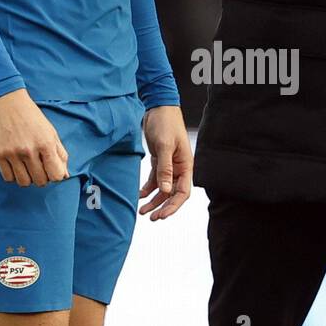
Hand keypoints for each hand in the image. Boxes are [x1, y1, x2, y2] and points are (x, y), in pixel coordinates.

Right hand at [0, 89, 69, 185]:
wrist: (7, 102)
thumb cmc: (32, 117)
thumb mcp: (51, 132)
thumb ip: (60, 154)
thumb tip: (65, 175)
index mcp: (46, 143)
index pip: (56, 175)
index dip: (56, 175)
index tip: (51, 169)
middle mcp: (29, 150)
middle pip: (40, 181)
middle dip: (43, 178)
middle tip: (39, 168)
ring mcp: (13, 153)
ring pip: (24, 183)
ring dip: (28, 179)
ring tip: (27, 168)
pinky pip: (8, 177)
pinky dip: (14, 176)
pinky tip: (16, 166)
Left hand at [139, 105, 191, 219]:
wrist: (158, 107)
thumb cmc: (166, 123)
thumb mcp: (165, 146)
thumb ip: (165, 169)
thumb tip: (166, 190)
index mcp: (186, 166)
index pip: (183, 192)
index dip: (173, 206)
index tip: (162, 215)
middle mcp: (179, 168)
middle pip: (173, 194)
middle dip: (163, 207)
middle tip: (151, 218)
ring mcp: (169, 166)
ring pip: (163, 189)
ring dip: (154, 201)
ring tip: (143, 211)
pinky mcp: (159, 161)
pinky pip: (155, 180)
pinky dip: (147, 189)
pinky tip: (140, 196)